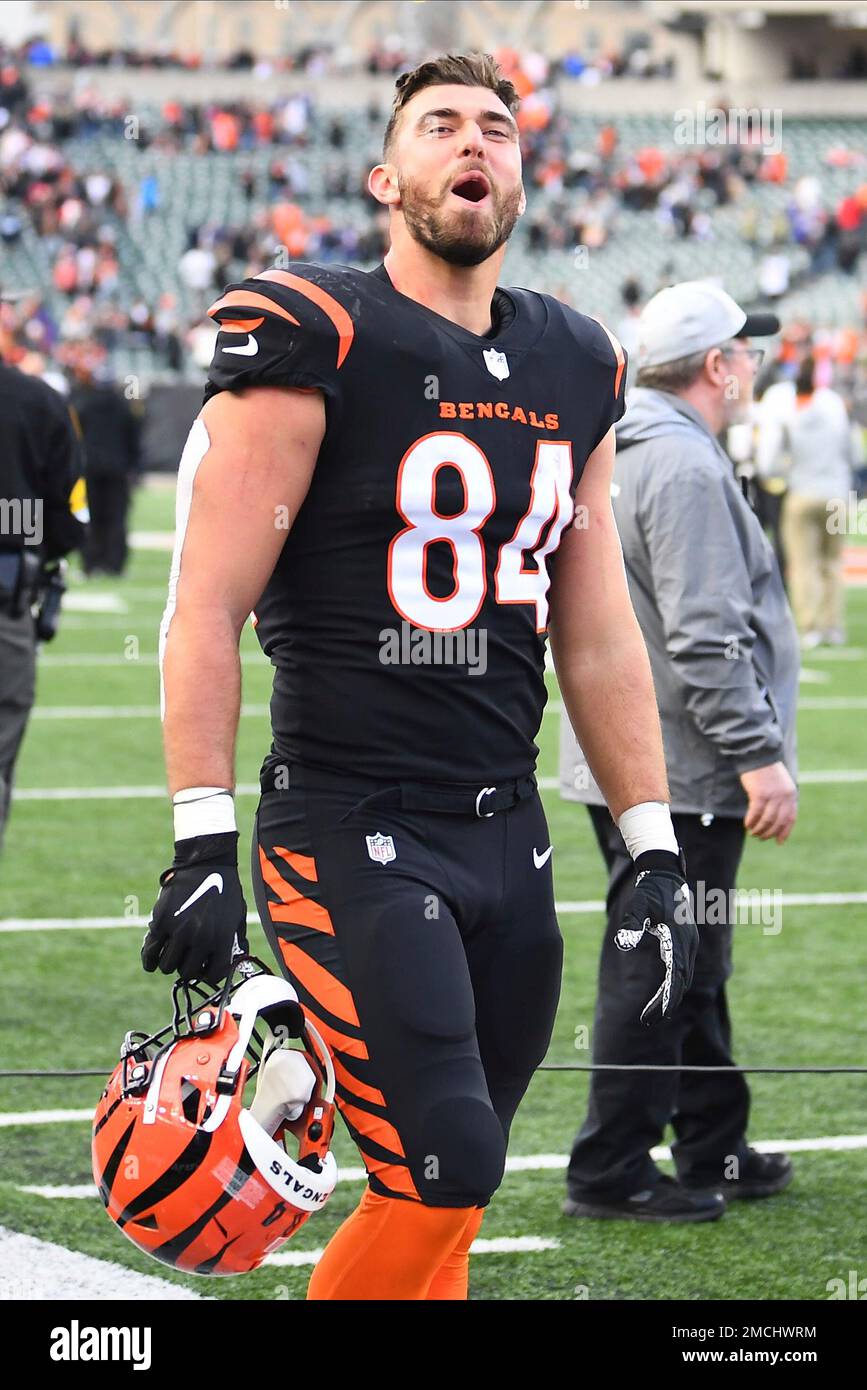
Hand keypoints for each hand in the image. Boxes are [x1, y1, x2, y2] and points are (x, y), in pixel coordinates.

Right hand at [142, 830, 247, 984]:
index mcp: (221, 939)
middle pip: (187, 972)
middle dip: (186, 969)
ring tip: (171, 956)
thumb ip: (235, 940)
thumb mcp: (237, 916)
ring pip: (168, 965)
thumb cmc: (224, 889)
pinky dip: (148, 960)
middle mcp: (200, 938)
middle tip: (185, 960)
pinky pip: (150, 952)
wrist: (206, 864)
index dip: (207, 975)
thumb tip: (236, 962)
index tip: (203, 971)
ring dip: (169, 964)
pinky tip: (151, 960)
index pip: (213, 975)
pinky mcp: (161, 921)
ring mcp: (179, 931)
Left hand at [614, 849, 697, 1025]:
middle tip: (648, 1022)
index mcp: (678, 937)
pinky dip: (672, 984)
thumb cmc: (650, 889)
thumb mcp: (639, 903)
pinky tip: (661, 994)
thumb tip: (622, 943)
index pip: (676, 975)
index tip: (659, 1014)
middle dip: (666, 1003)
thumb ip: (632, 923)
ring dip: (669, 996)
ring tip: (651, 1015)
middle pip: (680, 981)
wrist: (666, 873)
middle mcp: (687, 943)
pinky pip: (680, 969)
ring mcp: (687, 943)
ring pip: (682, 977)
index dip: (669, 996)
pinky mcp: (684, 941)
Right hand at [740, 761, 797, 843]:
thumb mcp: (780, 784)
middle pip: (778, 822)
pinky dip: (751, 821)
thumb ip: (780, 798)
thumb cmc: (765, 769)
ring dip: (759, 829)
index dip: (785, 832)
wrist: (757, 754)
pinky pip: (755, 814)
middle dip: (769, 833)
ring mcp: (773, 796)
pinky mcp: (760, 794)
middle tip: (760, 837)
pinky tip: (747, 824)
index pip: (790, 818)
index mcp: (791, 794)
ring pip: (767, 820)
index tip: (779, 842)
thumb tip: (775, 817)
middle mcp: (784, 796)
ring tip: (752, 833)